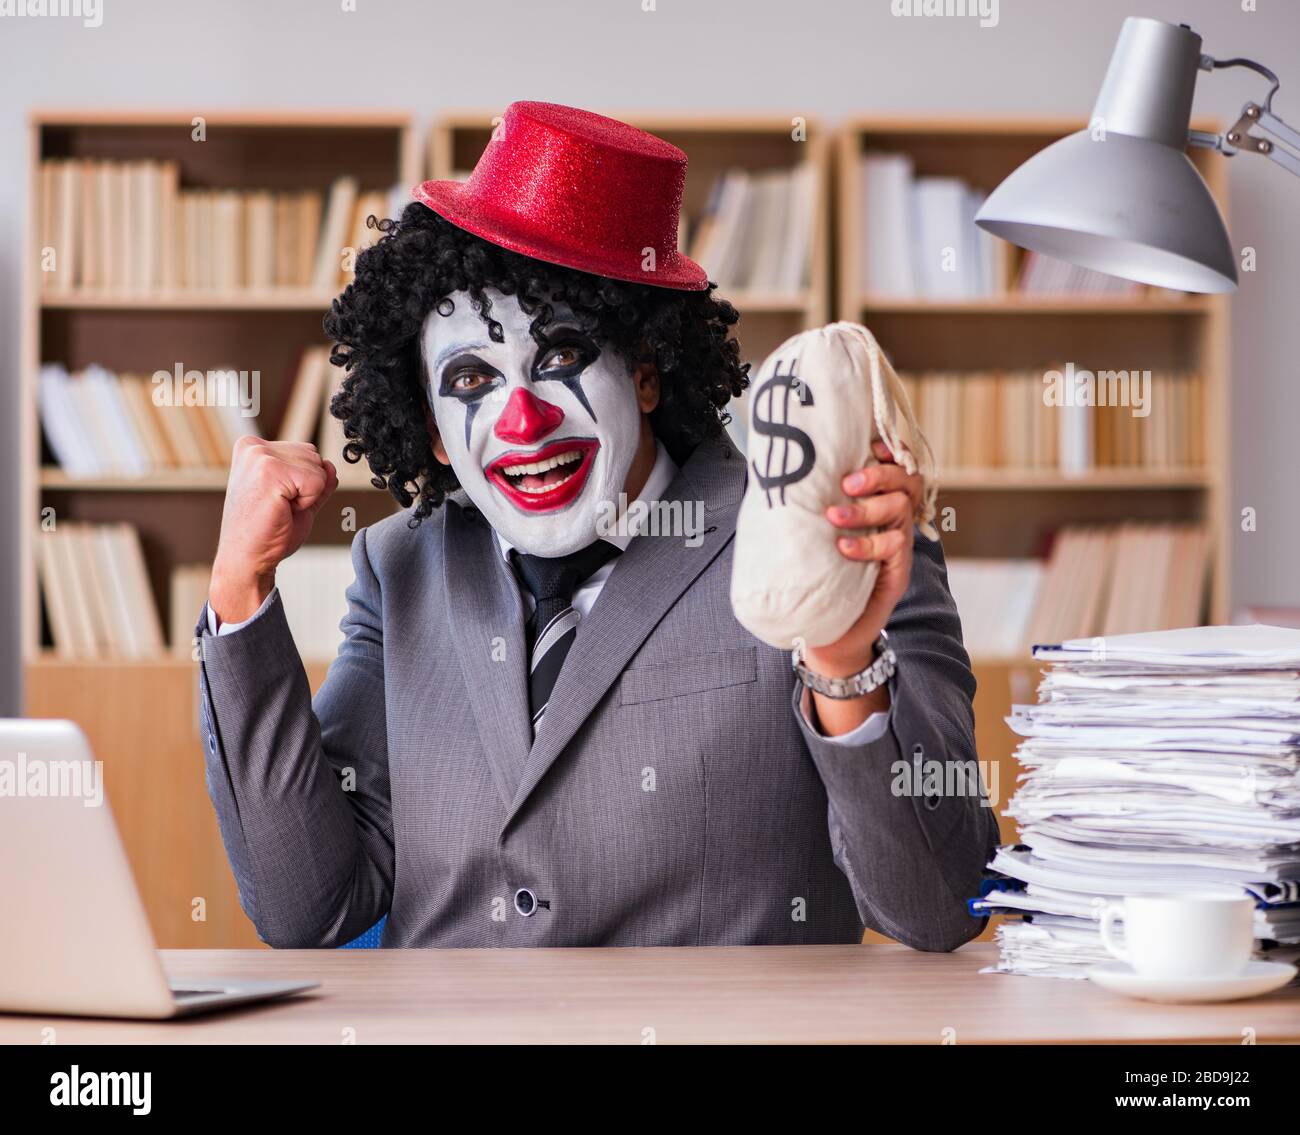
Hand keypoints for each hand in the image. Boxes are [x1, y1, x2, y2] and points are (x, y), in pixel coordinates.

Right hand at [209, 436, 338, 623]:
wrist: (247, 558)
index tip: (276, 500)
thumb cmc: (267, 532)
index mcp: (253, 447)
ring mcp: (260, 456)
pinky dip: (308, 502)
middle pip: (314, 456)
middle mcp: (254, 446)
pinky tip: (282, 510)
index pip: (306, 452)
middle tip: (279, 507)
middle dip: (307, 487)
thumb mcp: (296, 499)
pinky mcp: (270, 470)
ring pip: (318, 468)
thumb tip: (331, 466)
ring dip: (307, 495)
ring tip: (280, 508)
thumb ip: (314, 480)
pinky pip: (317, 481)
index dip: (302, 483)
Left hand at [801, 440, 921, 734]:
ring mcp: (897, 547)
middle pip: (904, 480)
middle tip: (847, 482)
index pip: (893, 467)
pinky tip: (844, 548)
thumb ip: (801, 508)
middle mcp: (891, 522)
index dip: (886, 452)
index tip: (867, 445)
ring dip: (867, 507)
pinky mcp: (896, 573)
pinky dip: (869, 542)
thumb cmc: (816, 579)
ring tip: (833, 517)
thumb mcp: (809, 537)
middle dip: (878, 474)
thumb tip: (764, 475)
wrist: (828, 633)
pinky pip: (896, 545)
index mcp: (873, 505)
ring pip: (901, 508)